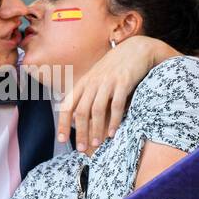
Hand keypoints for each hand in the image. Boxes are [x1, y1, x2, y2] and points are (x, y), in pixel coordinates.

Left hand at [57, 35, 175, 149]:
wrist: (136, 49)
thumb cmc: (115, 67)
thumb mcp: (96, 78)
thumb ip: (86, 95)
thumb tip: (74, 116)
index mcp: (84, 83)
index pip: (68, 105)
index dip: (63, 123)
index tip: (62, 140)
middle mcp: (93, 82)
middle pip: (81, 111)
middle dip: (80, 132)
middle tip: (81, 149)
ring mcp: (108, 82)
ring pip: (97, 110)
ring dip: (96, 129)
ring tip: (96, 144)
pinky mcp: (123, 82)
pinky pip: (117, 105)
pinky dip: (114, 121)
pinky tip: (113, 132)